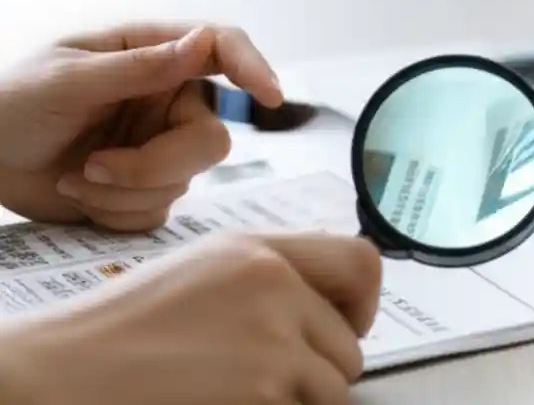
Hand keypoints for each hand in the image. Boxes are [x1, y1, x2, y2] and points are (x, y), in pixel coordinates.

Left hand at [0, 23, 282, 229]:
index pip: (222, 48)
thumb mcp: (66, 79)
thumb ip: (138, 66)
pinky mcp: (145, 187)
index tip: (269, 97)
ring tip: (75, 176)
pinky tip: (80, 194)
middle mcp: (166, 99)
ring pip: (185, 181)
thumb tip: (203, 40)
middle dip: (155, 165)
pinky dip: (116, 212)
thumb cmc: (9, 104)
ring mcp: (159, 144)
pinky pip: (160, 211)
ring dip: (123, 189)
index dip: (254, 68)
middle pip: (211, 139)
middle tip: (95, 168)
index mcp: (152, 54)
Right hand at [0, 232, 382, 404]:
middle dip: (323, 371)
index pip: (361, 261)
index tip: (343, 331)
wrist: (62, 372)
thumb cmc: (120, 333)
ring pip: (335, 388)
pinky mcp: (266, 389)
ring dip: (299, 403)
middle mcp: (274, 283)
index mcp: (257, 250)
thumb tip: (330, 303)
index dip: (364, 305)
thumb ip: (266, 277)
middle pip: (351, 344)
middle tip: (273, 382)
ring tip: (237, 394)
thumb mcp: (201, 273)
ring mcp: (273, 338)